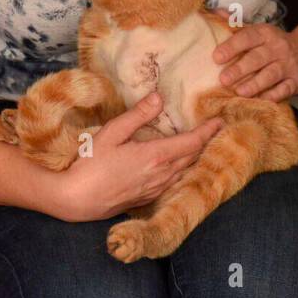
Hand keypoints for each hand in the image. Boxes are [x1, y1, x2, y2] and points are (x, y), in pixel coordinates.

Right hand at [52, 92, 222, 221]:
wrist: (77, 199)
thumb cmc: (91, 163)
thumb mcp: (112, 132)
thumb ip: (138, 115)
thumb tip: (159, 98)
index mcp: (156, 156)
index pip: (192, 142)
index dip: (208, 131)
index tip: (220, 120)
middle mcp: (162, 175)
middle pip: (192, 157)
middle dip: (205, 142)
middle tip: (214, 129)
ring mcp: (155, 189)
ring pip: (184, 170)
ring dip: (194, 156)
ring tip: (199, 143)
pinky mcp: (147, 198)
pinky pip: (173, 181)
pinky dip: (182, 169)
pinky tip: (177, 164)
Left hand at [211, 17, 297, 101]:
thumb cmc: (276, 44)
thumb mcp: (260, 31)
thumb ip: (237, 25)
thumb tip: (215, 12)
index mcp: (266, 34)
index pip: (248, 37)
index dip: (232, 46)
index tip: (216, 57)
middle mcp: (278, 48)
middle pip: (257, 58)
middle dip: (240, 69)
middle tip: (223, 79)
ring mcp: (288, 66)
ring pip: (271, 75)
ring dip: (255, 84)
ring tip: (239, 92)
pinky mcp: (296, 82)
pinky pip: (284, 90)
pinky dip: (271, 96)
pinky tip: (258, 101)